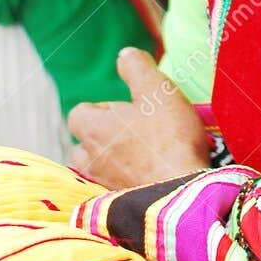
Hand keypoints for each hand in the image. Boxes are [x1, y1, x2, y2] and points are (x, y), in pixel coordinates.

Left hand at [67, 47, 211, 190]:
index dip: (101, 107)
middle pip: (84, 142)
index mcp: (93, 129)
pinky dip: (126, 180)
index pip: (79, 113)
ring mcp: (103, 186)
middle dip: (103, 134)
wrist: (181, 195)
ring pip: (97, 166)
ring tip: (142, 153)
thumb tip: (124, 55)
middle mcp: (90, 159)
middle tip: (137, 129)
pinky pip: (113, 188)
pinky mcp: (118, 206)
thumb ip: (136, 67)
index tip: (128, 107)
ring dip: (113, 158)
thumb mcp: (156, 89)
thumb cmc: (167, 138)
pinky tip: (150, 175)